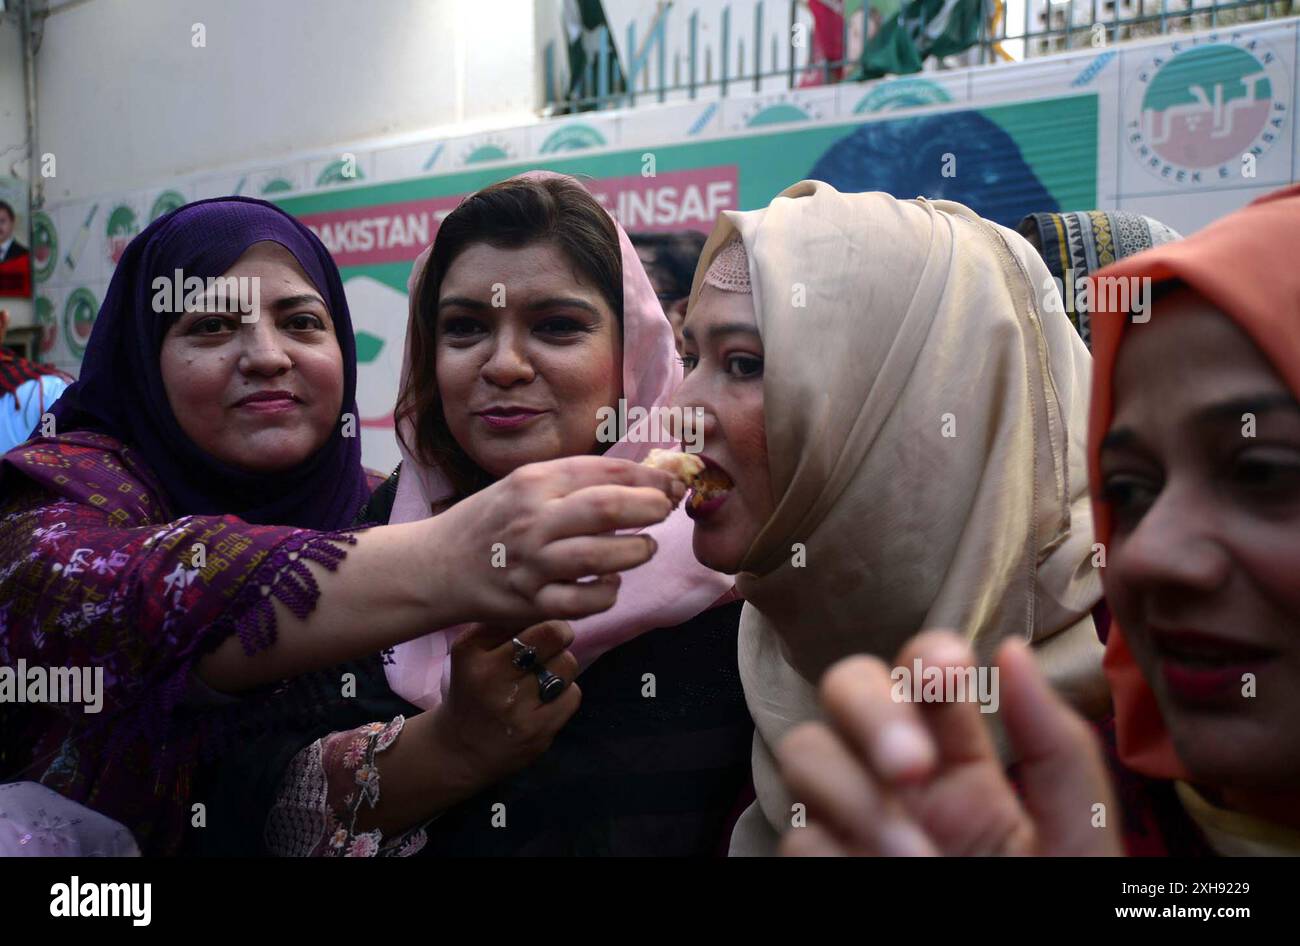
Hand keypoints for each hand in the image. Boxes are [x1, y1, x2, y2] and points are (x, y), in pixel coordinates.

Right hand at [428, 455, 684, 626]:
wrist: (435, 567)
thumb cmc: (488, 522)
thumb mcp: (522, 485)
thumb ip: (572, 481)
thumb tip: (639, 478)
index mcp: (533, 482)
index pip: (603, 471)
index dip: (647, 477)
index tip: (670, 483)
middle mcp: (533, 520)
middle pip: (608, 508)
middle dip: (651, 507)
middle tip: (666, 510)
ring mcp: (533, 564)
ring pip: (603, 557)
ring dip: (637, 551)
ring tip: (644, 547)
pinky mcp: (532, 603)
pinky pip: (586, 601)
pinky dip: (608, 592)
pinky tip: (609, 582)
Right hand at [429, 620, 581, 793]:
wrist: (460, 748)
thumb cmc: (474, 688)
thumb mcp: (471, 650)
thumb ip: (504, 624)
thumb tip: (548, 603)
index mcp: (470, 650)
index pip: (523, 615)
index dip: (539, 616)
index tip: (536, 626)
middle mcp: (489, 677)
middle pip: (552, 634)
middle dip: (560, 634)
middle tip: (553, 642)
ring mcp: (514, 707)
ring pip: (568, 663)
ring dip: (562, 666)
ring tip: (542, 677)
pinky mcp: (536, 731)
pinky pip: (573, 695)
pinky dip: (565, 694)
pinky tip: (544, 702)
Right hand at [775, 630, 1119, 855]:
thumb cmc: (1046, 917)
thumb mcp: (1077, 842)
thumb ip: (1056, 751)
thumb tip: (1013, 652)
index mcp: (963, 770)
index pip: (922, 675)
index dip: (925, 655)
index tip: (950, 671)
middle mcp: (897, 787)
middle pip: (845, 687)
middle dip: (870, 709)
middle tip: (914, 768)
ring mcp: (851, 827)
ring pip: (804, 751)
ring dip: (856, 795)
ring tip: (916, 858)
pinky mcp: (822, 869)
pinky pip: (800, 837)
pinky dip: (839, 857)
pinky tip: (883, 880)